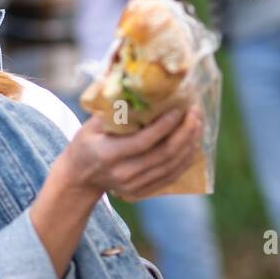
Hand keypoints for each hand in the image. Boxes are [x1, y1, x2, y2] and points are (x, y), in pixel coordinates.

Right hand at [58, 106, 203, 201]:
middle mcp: (124, 173)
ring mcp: (135, 186)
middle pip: (164, 154)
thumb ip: (115, 111)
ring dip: (190, 144)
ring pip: (172, 165)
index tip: (180, 108)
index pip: (144, 141)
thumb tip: (140, 87)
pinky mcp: (143, 191)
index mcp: (109, 154)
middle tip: (196, 112)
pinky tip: (193, 143)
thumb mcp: (92, 125)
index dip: (165, 125)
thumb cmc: (87, 143)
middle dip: (185, 132)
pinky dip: (186, 159)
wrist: (80, 177)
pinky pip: (172, 175)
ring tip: (198, 123)